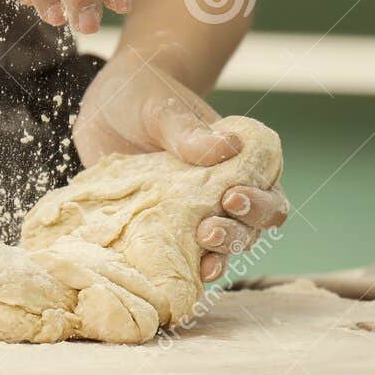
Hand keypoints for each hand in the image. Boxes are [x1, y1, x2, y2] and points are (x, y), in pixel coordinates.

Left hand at [74, 51, 288, 281]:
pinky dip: (186, 269)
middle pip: (253, 225)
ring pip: (226, 246)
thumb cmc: (142, 96)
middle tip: (208, 230)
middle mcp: (226, 188)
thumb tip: (228, 146)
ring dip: (219, 256)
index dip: (260, 201)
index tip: (232, 197)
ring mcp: (196, 211)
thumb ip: (187, 129)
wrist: (105, 107)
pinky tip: (179, 278)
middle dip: (238, 234)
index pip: (268, 186)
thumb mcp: (160, 107)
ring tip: (202, 262)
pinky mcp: (166, 228)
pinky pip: (184, 256)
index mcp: (240, 156)